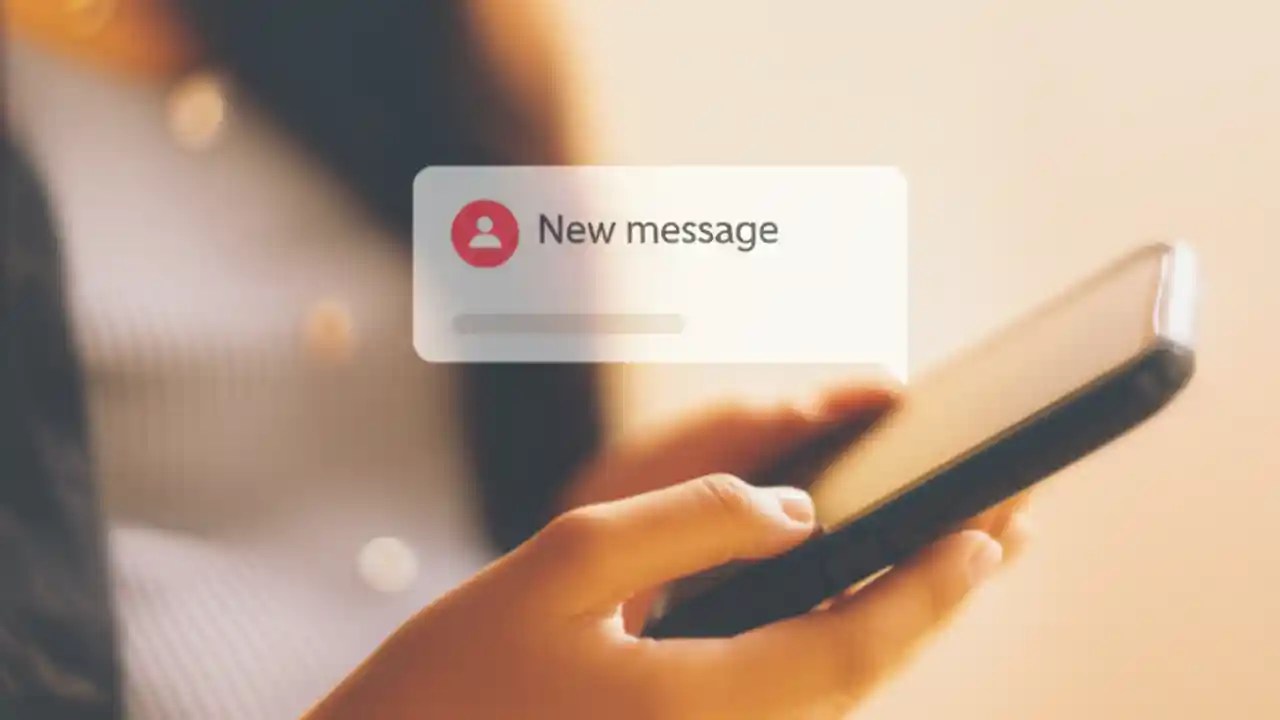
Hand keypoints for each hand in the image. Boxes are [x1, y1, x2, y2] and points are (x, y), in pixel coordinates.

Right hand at [305, 475, 1020, 719]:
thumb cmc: (455, 676)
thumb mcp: (562, 565)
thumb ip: (690, 524)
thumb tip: (796, 511)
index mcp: (701, 707)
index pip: (855, 647)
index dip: (933, 588)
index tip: (992, 530)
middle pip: (862, 678)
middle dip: (938, 600)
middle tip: (1001, 528)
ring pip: (834, 697)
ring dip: (896, 622)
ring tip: (947, 553)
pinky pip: (790, 705)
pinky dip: (840, 648)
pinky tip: (851, 604)